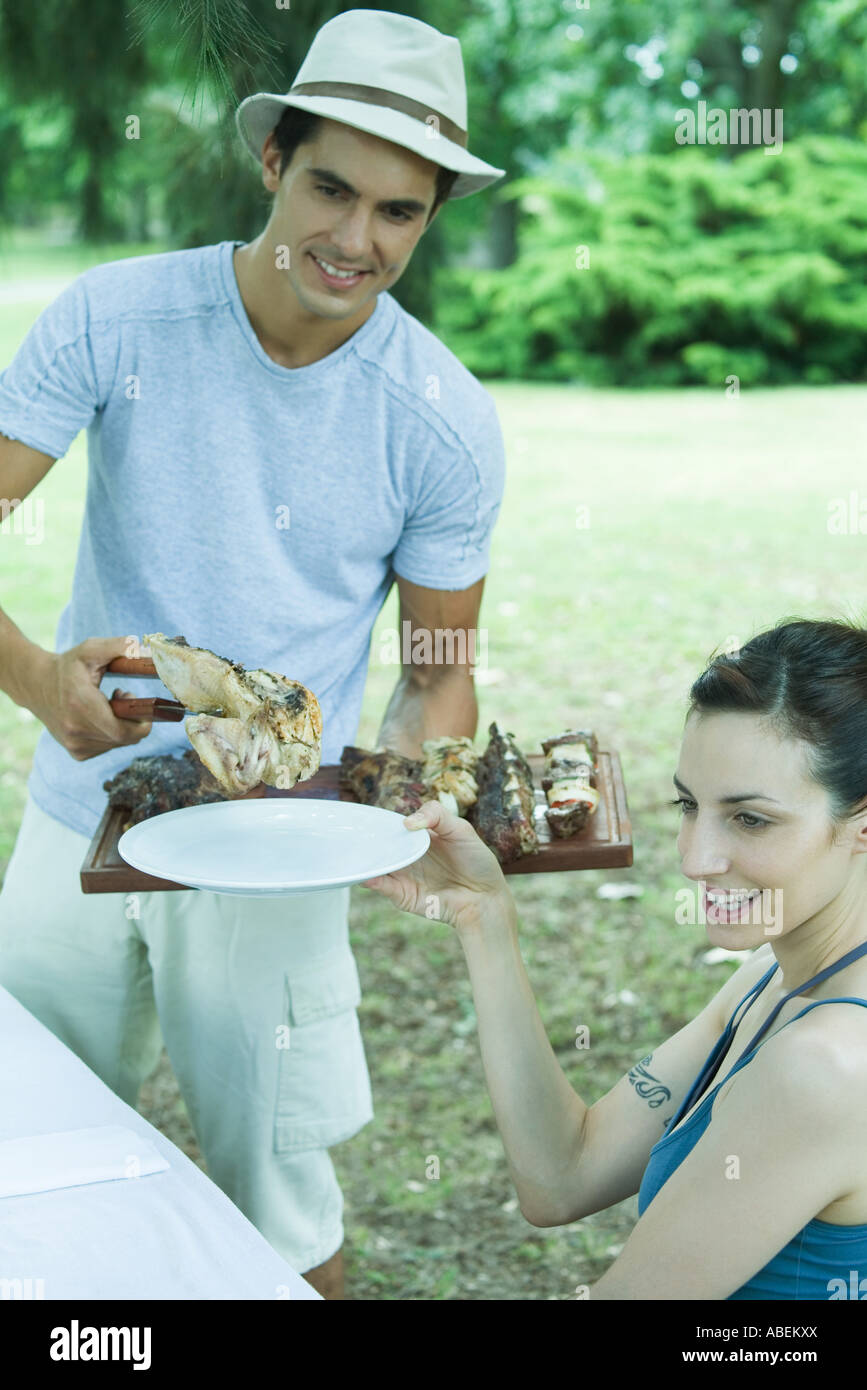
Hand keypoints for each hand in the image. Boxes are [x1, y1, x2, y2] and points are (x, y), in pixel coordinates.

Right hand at [25, 636, 152, 759]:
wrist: (36, 685)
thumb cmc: (68, 666)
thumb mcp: (91, 649)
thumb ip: (121, 646)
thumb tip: (149, 651)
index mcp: (81, 705)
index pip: (123, 732)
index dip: (141, 724)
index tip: (142, 706)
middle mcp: (76, 730)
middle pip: (125, 738)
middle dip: (133, 720)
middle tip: (123, 696)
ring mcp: (75, 745)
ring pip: (118, 744)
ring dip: (122, 726)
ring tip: (108, 703)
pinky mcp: (77, 753)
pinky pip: (108, 747)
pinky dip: (111, 734)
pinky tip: (100, 716)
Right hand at [362, 798, 514, 932]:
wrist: (484, 898)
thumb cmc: (476, 861)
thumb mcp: (461, 829)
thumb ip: (436, 815)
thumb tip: (407, 823)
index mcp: (418, 837)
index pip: (392, 827)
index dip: (381, 823)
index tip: (367, 819)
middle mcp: (406, 855)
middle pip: (380, 846)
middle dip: (367, 842)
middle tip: (353, 836)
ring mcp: (402, 875)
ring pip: (376, 866)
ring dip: (365, 861)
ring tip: (356, 854)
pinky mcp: (402, 895)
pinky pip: (382, 887)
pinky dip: (372, 881)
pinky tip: (369, 875)